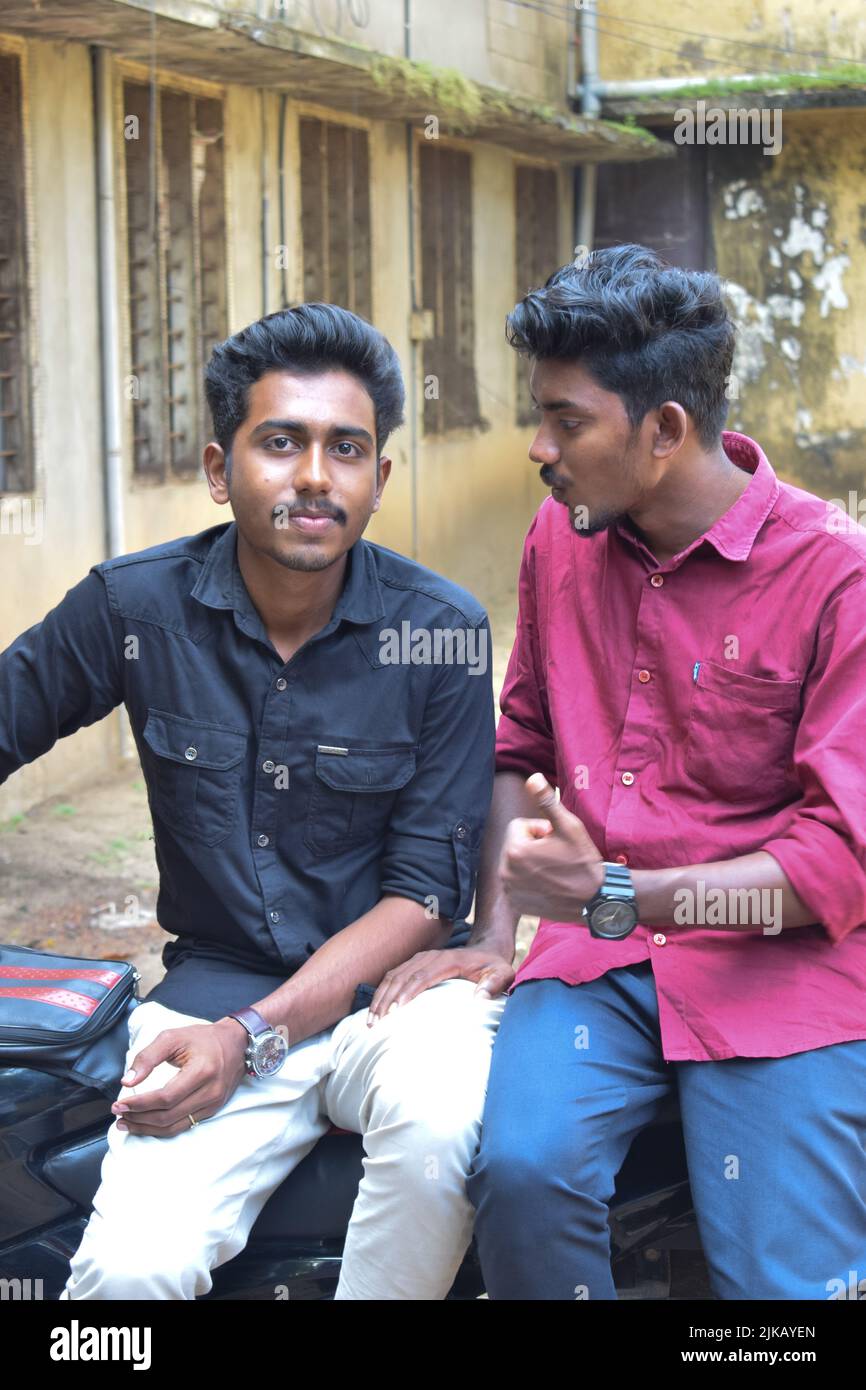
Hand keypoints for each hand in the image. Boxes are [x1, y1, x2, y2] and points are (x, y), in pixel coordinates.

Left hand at [110, 1020, 247, 1137]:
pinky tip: (146, 1124)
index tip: (119, 1103)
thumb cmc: (202, 1038)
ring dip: (147, 1128)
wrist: (236, 1043)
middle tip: (118, 1114)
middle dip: (138, 1118)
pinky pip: (183, 1126)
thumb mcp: (173, 1037)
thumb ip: (148, 1057)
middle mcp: (210, 1092)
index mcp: (202, 1071)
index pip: (165, 1097)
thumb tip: (127, 1082)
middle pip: (167, 1116)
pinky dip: (161, 1128)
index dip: (139, 1104)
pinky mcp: (212, 1110)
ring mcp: (213, 1104)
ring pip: (174, 1127)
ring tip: (126, 1123)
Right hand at [367, 947, 514, 1022]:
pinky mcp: (415, 963)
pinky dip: (382, 991)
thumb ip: (494, 984)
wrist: (486, 951)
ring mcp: (421, 958)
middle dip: (387, 1000)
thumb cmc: (493, 967)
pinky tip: (376, 1009)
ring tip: (371, 1021)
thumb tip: (479, 999)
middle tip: (377, 1023)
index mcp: (448, 961)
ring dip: (381, 997)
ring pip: (394, 976)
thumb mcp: (502, 974)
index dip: (407, 993)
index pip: (422, 976)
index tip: (395, 1012)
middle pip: (402, 977)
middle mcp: (430, 957)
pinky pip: (394, 976)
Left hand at [499, 773, 604, 921]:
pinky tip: (549, 886)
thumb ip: (546, 801)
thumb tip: (532, 777)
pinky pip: (518, 884)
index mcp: (515, 849)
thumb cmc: (583, 860)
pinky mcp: (517, 905)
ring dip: (531, 863)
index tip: (556, 841)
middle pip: (516, 845)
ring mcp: (510, 890)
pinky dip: (529, 882)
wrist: (596, 899)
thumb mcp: (568, 826)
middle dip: (533, 846)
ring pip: (516, 864)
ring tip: (554, 870)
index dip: (540, 830)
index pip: (519, 826)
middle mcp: (506, 871)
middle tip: (557, 856)